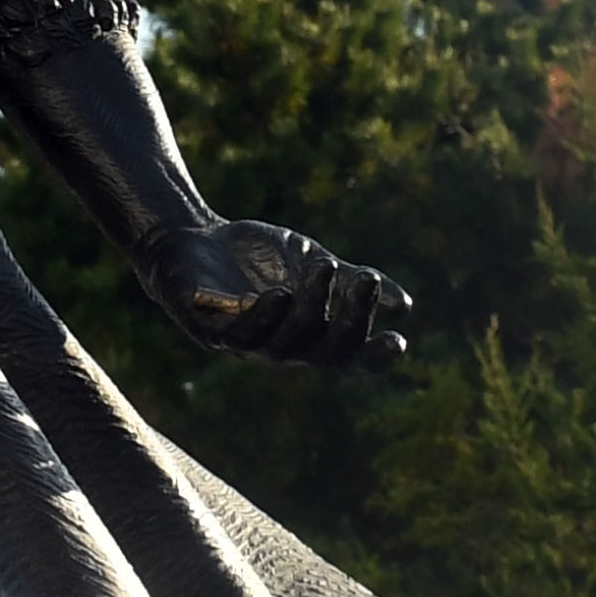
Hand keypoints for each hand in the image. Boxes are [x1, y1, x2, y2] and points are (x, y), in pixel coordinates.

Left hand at [137, 220, 414, 368]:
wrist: (190, 239)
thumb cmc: (253, 258)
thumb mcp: (309, 263)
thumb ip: (349, 281)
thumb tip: (405, 305)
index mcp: (309, 336)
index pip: (349, 357)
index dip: (373, 355)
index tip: (398, 341)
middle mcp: (281, 349)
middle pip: (323, 350)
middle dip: (348, 318)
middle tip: (365, 280)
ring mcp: (245, 342)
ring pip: (283, 344)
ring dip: (308, 309)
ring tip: (324, 267)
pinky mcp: (208, 329)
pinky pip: (237, 333)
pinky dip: (260, 317)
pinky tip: (277, 294)